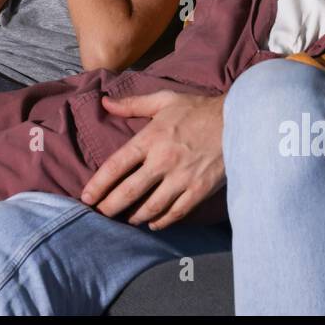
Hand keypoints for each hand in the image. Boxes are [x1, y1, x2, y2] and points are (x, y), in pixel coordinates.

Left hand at [79, 91, 225, 229]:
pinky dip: (161, 222)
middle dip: (110, 207)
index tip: (86, 197)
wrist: (238, 120)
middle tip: (100, 215)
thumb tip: (105, 102)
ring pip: (150, 207)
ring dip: (133, 217)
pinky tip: (152, 223)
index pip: (116, 166)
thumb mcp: (164, 100)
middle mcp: (162, 161)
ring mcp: (181, 178)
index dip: (98, 185)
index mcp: (150, 138)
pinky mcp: (199, 190)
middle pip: (128, 192)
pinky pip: (175, 213)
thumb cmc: (198, 109)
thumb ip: (132, 104)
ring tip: (125, 219)